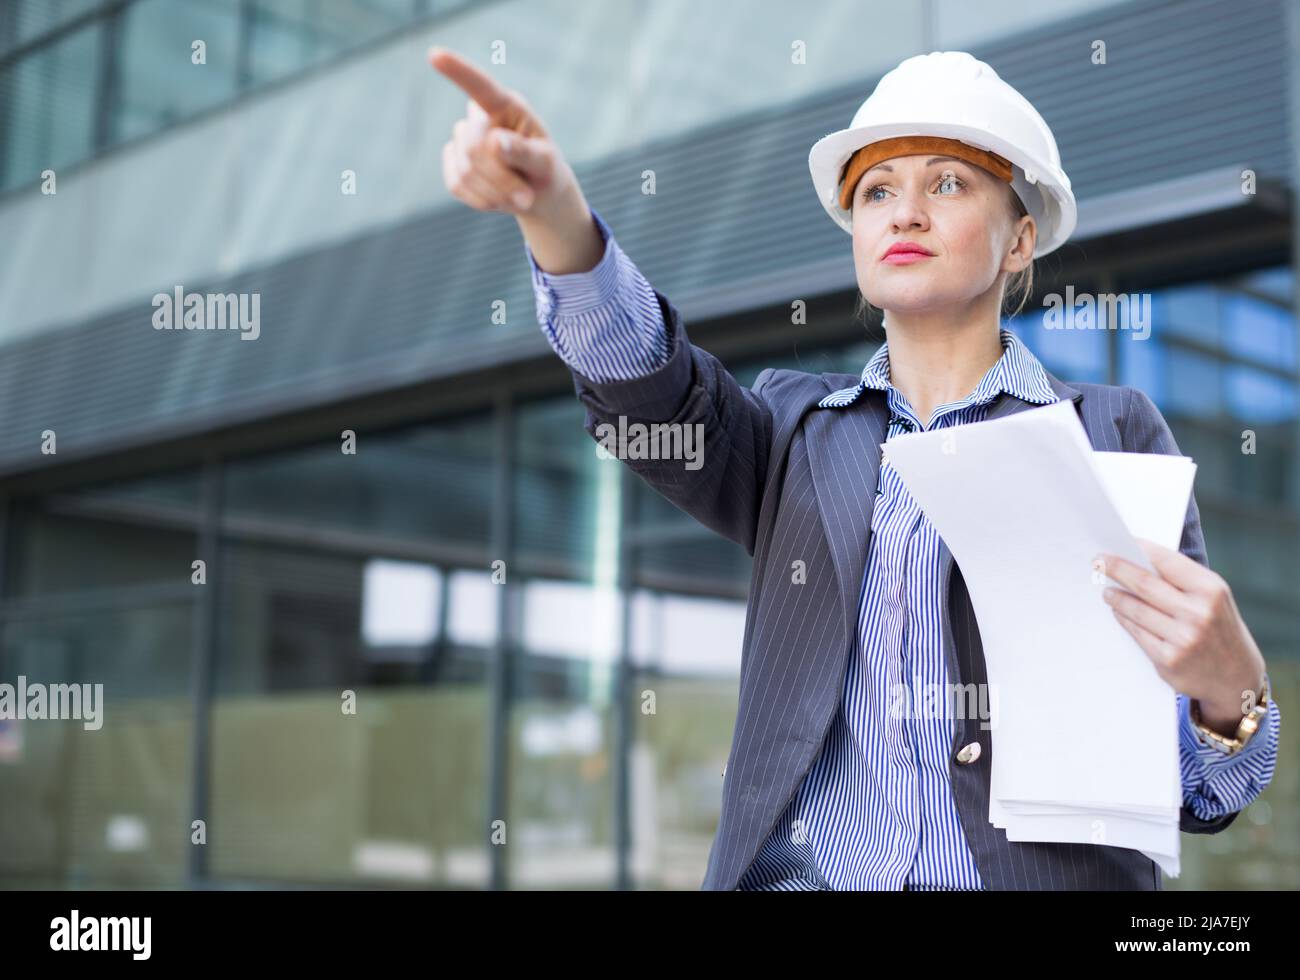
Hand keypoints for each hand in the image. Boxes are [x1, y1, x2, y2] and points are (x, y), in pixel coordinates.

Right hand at [428, 45, 578, 218]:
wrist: (536, 194)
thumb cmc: (545, 170)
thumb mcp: (546, 162)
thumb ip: (524, 152)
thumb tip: (494, 142)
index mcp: (505, 106)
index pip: (480, 87)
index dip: (458, 71)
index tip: (435, 55)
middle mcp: (479, 118)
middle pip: (474, 147)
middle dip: (501, 178)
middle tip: (527, 197)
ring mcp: (462, 140)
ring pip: (465, 170)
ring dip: (496, 192)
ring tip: (519, 196)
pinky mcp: (452, 164)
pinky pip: (457, 185)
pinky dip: (482, 200)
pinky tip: (499, 198)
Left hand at [1096, 538, 1266, 736]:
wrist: (1236, 677)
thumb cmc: (1218, 629)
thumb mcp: (1213, 599)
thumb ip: (1182, 581)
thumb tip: (1138, 560)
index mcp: (1211, 590)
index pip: (1166, 561)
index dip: (1140, 549)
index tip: (1121, 540)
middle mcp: (1198, 613)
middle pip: (1144, 583)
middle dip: (1117, 568)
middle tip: (1099, 560)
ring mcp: (1183, 638)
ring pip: (1135, 609)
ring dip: (1116, 596)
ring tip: (1107, 590)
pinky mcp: (1168, 659)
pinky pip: (1136, 632)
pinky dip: (1123, 618)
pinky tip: (1117, 612)